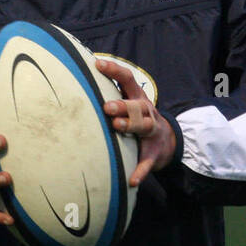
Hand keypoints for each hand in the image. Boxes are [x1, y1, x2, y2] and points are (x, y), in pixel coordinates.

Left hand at [96, 57, 175, 187]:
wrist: (166, 143)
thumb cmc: (137, 118)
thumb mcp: (129, 104)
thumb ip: (110, 94)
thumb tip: (79, 78)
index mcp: (138, 98)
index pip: (128, 79)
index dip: (114, 71)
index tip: (98, 64)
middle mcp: (147, 112)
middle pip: (136, 105)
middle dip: (123, 105)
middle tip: (106, 106)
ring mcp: (152, 132)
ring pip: (144, 126)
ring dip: (131, 126)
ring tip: (117, 127)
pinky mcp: (153, 154)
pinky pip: (147, 162)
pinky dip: (140, 171)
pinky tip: (131, 180)